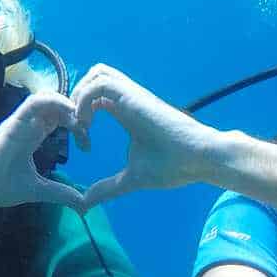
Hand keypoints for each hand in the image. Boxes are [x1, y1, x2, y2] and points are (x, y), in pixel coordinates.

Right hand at [0, 91, 83, 214]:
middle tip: (87, 130)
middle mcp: (28, 126)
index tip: (87, 145)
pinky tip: (69, 111)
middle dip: (75, 112)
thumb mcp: (39, 190)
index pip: (58, 119)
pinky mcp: (13, 122)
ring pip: (46, 98)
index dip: (76, 126)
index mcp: (33, 137)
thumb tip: (84, 205)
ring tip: (80, 119)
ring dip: (66, 103)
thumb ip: (61, 193)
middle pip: (55, 105)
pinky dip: (53, 101)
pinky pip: (34, 103)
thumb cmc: (2, 188)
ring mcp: (20, 122)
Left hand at [70, 65, 223, 206]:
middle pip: (95, 76)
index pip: (97, 96)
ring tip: (81, 124)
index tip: (83, 143)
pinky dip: (85, 99)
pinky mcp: (134, 96)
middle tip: (76, 127)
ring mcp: (132, 96)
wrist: (200, 158)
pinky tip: (87, 124)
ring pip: (97, 73)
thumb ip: (108, 187)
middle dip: (77, 97)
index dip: (81, 113)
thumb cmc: (173, 166)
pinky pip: (101, 84)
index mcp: (127, 113)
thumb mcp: (132, 178)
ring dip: (80, 95)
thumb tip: (86, 203)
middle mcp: (128, 100)